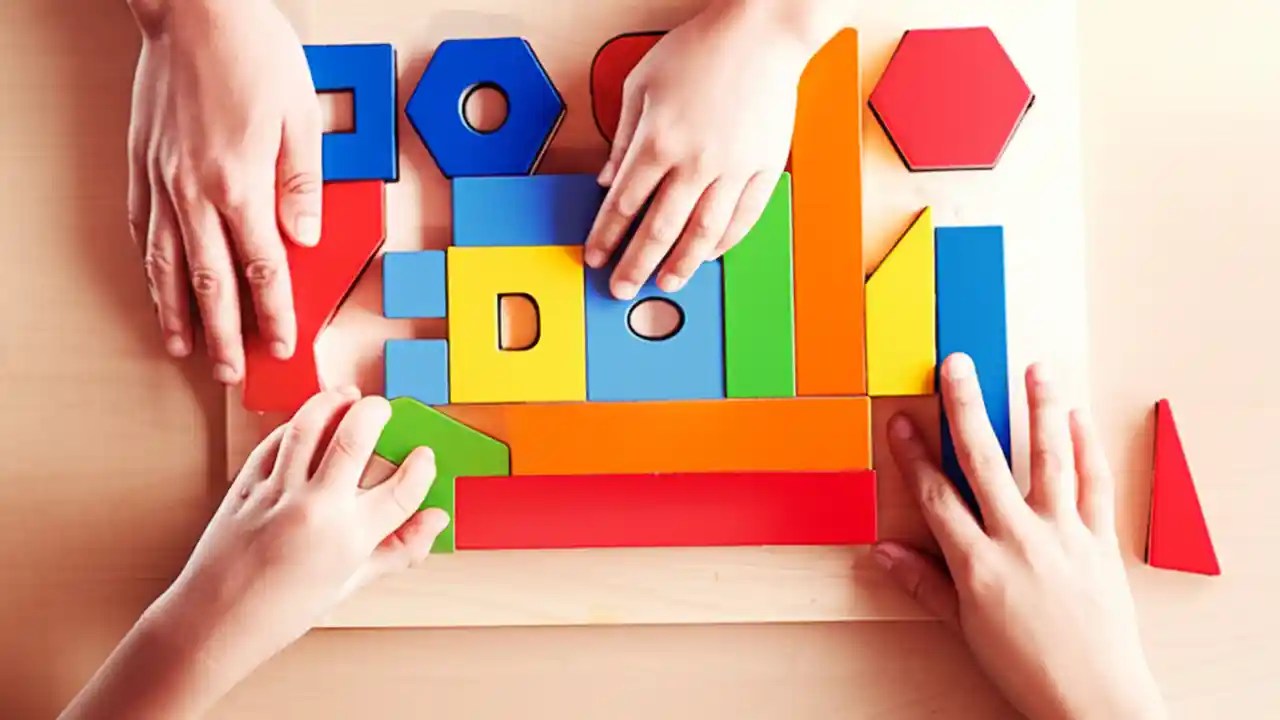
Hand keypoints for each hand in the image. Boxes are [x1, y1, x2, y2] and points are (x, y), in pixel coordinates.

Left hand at [61, 389, 445, 718]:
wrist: (216, 621)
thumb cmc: (284, 610)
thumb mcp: (350, 583)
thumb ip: (398, 549)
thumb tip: (436, 520)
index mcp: (350, 538)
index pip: (403, 487)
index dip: (421, 467)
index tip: (423, 457)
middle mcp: (317, 509)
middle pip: (356, 437)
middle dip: (377, 413)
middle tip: (383, 408)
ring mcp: (278, 493)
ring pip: (309, 426)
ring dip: (332, 403)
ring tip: (348, 396)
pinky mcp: (246, 486)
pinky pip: (274, 443)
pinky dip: (295, 426)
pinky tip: (309, 423)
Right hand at [126, 0, 321, 383]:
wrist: (192, 9)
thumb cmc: (252, 54)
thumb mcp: (301, 117)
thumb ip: (303, 184)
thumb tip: (305, 237)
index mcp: (243, 185)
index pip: (264, 269)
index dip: (274, 313)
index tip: (283, 344)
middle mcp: (196, 192)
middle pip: (212, 282)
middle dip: (224, 334)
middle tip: (231, 372)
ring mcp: (163, 181)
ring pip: (168, 264)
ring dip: (177, 312)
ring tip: (183, 348)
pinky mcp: (142, 166)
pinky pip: (145, 230)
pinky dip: (150, 267)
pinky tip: (156, 287)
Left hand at [584, 0, 818, 298]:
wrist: (762, 32)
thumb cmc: (699, 49)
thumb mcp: (641, 83)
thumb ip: (622, 137)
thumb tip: (605, 181)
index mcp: (658, 141)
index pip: (623, 204)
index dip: (606, 236)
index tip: (595, 257)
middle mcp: (694, 163)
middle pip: (659, 228)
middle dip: (636, 264)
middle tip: (622, 289)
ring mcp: (733, 169)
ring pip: (703, 232)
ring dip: (681, 264)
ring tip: (666, 284)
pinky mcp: (765, 168)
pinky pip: (744, 217)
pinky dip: (725, 241)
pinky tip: (709, 255)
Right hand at [876, 355, 1165, 719]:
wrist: (1092, 699)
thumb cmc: (1025, 667)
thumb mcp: (963, 628)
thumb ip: (923, 584)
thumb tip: (880, 552)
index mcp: (977, 563)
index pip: (937, 495)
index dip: (914, 454)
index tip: (902, 420)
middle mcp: (1019, 539)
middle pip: (985, 460)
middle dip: (966, 407)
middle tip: (956, 365)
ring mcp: (1063, 536)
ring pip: (1048, 459)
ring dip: (1041, 409)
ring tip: (1036, 368)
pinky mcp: (1100, 541)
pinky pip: (1095, 485)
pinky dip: (1088, 448)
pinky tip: (1079, 417)